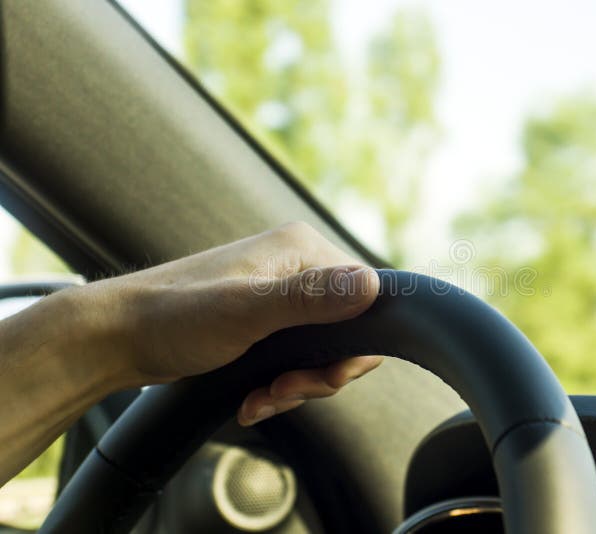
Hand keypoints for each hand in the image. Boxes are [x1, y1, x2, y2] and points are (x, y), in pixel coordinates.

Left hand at [79, 222, 381, 425]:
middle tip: (283, 391)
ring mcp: (281, 296)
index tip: (323, 377)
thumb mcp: (247, 311)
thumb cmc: (174, 316)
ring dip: (294, 386)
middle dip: (317, 374)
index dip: (351, 348)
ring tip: (259, 398)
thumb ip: (310, 299)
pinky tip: (252, 398)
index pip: (366, 301)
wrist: (118, 338)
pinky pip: (294, 359)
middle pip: (344, 333)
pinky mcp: (264, 322)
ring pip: (319, 353)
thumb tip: (371, 285)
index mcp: (302, 250)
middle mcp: (297, 268)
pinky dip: (278, 386)